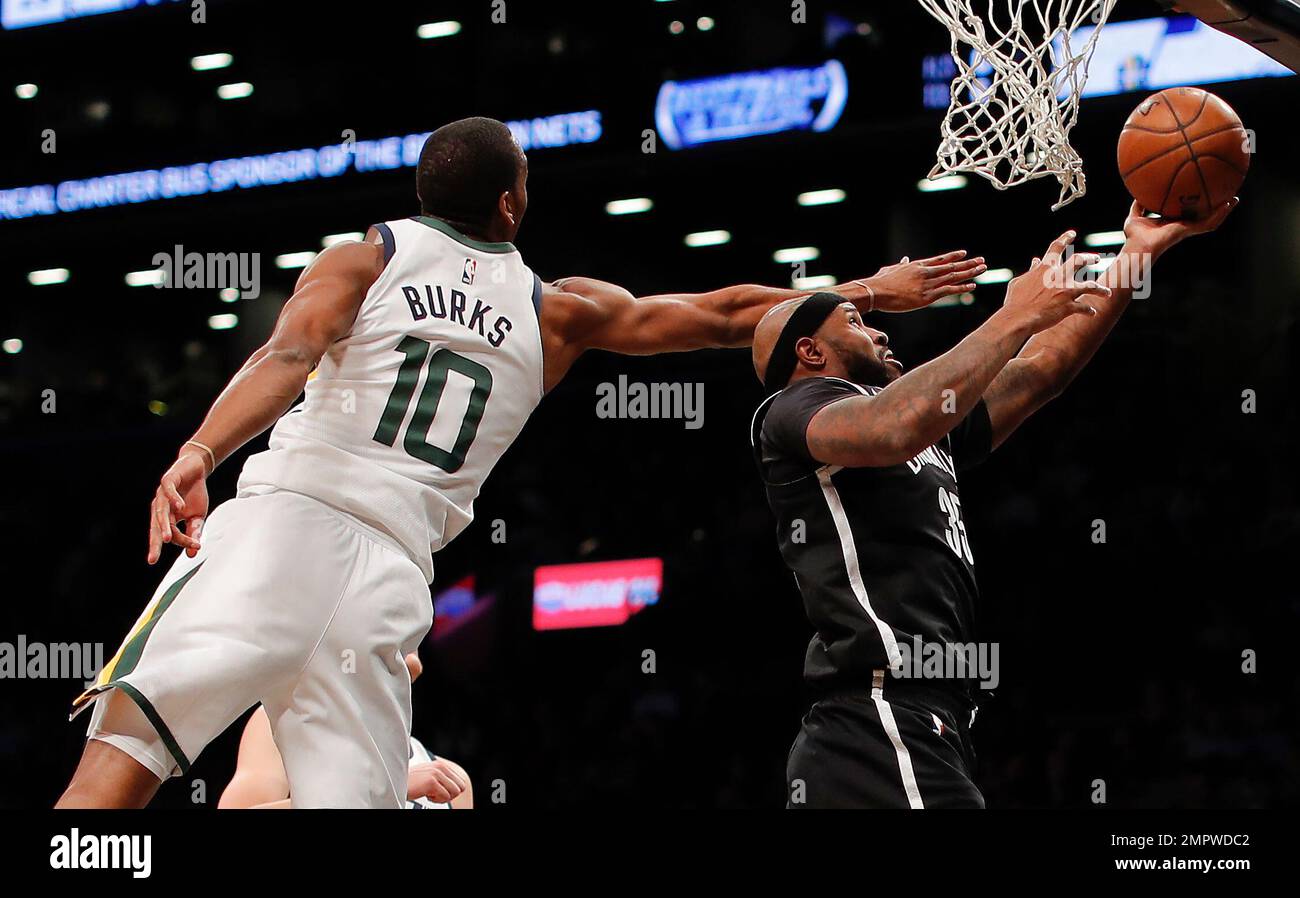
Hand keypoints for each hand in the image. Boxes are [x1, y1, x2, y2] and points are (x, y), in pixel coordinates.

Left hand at [147, 451, 209, 563]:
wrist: (196, 468)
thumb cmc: (194, 493)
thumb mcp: (197, 516)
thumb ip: (193, 532)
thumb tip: (192, 553)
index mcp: (166, 518)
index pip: (172, 534)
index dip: (183, 542)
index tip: (196, 547)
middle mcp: (160, 507)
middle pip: (156, 527)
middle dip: (155, 543)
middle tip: (153, 559)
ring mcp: (162, 494)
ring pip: (161, 512)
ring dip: (164, 525)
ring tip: (168, 538)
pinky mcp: (168, 480)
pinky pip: (169, 491)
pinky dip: (174, 499)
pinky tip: (180, 507)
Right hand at [407, 759, 467, 803]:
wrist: (393, 784)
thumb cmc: (410, 783)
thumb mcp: (428, 776)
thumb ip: (442, 777)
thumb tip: (459, 788)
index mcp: (441, 764)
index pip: (461, 781)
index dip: (451, 791)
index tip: (439, 791)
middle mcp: (440, 767)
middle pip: (460, 787)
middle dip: (450, 794)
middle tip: (436, 794)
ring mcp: (436, 773)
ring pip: (454, 792)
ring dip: (442, 798)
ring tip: (429, 794)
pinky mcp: (432, 782)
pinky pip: (445, 797)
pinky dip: (436, 800)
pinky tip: (425, 795)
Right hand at [867, 250, 986, 311]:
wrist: (877, 291)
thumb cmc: (881, 282)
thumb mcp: (891, 269)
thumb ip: (900, 265)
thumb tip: (904, 259)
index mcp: (918, 265)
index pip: (941, 259)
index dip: (954, 256)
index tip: (965, 254)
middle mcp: (926, 272)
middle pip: (952, 266)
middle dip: (968, 263)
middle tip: (981, 260)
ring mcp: (928, 283)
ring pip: (953, 276)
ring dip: (969, 273)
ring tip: (982, 269)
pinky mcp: (927, 296)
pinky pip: (949, 290)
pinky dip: (961, 287)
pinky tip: (972, 285)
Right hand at [1001, 230, 1112, 333]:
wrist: (1018, 318)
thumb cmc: (1015, 301)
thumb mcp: (1019, 282)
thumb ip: (1031, 270)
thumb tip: (1035, 260)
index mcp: (1045, 268)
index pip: (1056, 247)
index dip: (1065, 238)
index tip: (1072, 234)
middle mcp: (1058, 276)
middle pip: (1079, 260)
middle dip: (1090, 258)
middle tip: (1097, 259)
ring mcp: (1065, 291)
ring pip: (1090, 286)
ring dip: (1100, 289)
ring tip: (1106, 292)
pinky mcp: (1068, 307)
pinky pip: (1084, 308)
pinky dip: (1089, 310)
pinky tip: (1092, 313)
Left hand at [1123, 198, 1238, 258]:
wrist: (1138, 248)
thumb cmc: (1134, 237)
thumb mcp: (1135, 216)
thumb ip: (1138, 204)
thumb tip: (1138, 191)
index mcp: (1172, 222)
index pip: (1187, 212)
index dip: (1195, 205)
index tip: (1203, 195)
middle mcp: (1182, 226)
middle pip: (1202, 215)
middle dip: (1214, 208)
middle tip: (1225, 196)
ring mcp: (1188, 229)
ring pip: (1210, 220)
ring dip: (1223, 210)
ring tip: (1234, 199)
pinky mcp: (1190, 231)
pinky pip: (1208, 222)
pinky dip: (1220, 214)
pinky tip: (1228, 205)